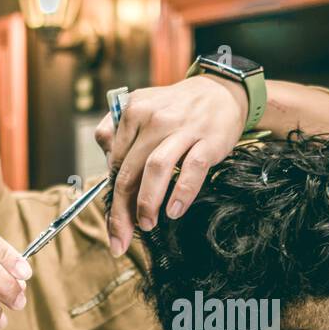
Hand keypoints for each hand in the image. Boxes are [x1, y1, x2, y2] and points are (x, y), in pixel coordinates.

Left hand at [95, 74, 246, 255]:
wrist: (221, 91)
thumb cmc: (178, 108)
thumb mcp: (143, 108)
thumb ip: (118, 133)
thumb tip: (107, 166)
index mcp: (132, 112)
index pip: (114, 162)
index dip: (111, 197)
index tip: (113, 221)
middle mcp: (154, 118)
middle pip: (129, 171)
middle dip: (122, 211)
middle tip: (121, 238)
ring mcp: (182, 129)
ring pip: (155, 170)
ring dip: (147, 203)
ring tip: (147, 225)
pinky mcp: (208, 140)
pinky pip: (192, 169)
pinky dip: (182, 193)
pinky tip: (174, 211)